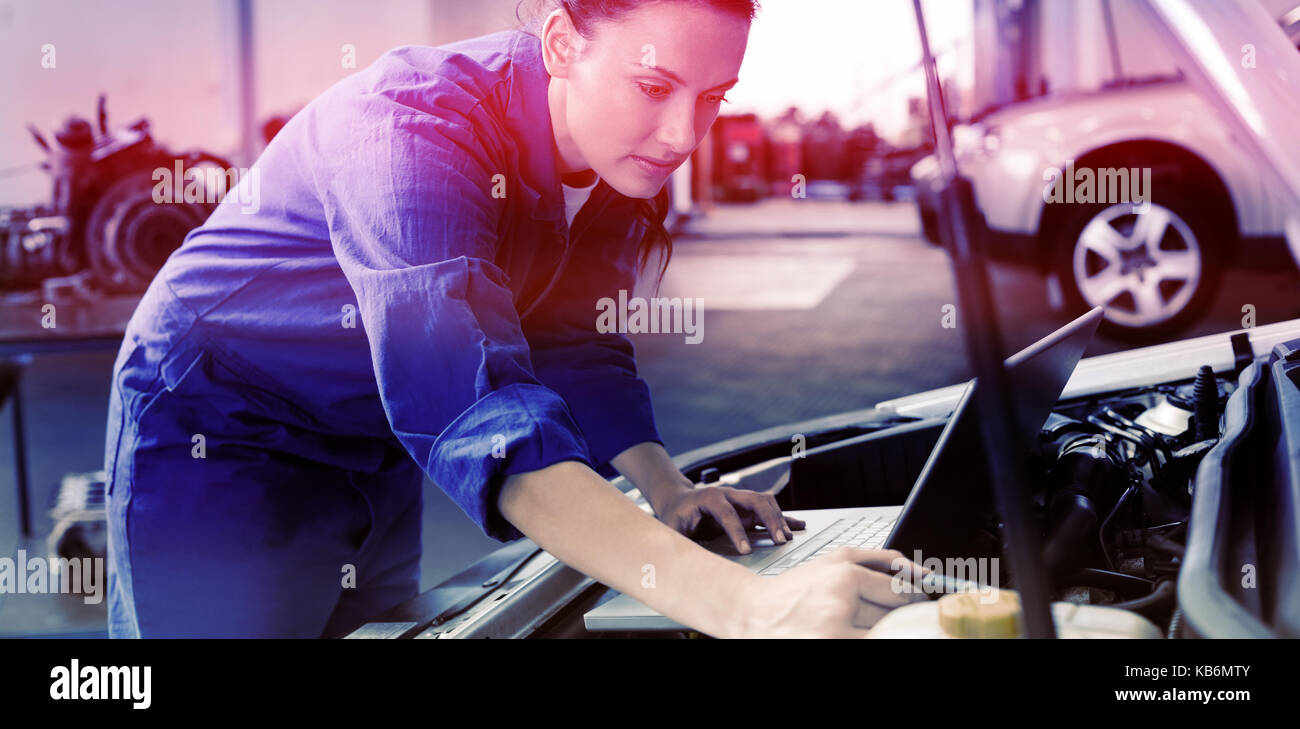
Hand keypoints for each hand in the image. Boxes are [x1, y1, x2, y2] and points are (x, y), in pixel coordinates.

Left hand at [656, 485, 806, 553]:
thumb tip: (687, 561)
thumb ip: (680, 541)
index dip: (736, 531)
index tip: (745, 550)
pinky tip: (798, 525)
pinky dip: (784, 518)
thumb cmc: (676, 515)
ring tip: (788, 537)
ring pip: (765, 502)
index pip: (727, 513)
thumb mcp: (672, 529)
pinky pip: (769, 510)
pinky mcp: (747, 508)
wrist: (679, 500)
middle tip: (780, 540)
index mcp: (708, 498)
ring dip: (779, 518)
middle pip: (754, 500)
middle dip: (769, 519)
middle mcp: (728, 494)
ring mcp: (740, 499)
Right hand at [731, 548, 930, 637]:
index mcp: (844, 577)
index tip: (911, 602)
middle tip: (868, 614)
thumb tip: (921, 571)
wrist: (752, 614)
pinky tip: (846, 631)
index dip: (908, 599)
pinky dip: (861, 637)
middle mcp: (839, 608)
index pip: (900, 592)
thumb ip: (880, 558)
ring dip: (874, 631)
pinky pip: (865, 643)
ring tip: (852, 623)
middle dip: (887, 616)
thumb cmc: (794, 589)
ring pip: (881, 636)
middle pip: (892, 618)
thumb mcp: (833, 560)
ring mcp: (834, 636)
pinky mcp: (829, 650)